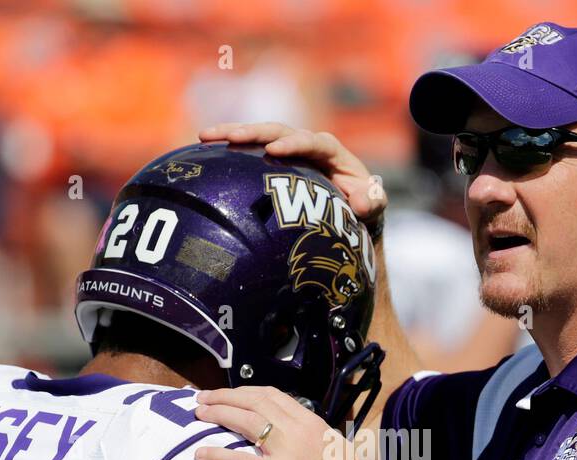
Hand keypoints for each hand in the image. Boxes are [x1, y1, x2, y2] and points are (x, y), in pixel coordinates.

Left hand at [192, 386, 384, 459]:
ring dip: (218, 415)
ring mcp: (290, 451)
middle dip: (224, 397)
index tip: (227, 394)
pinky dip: (218, 455)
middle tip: (202, 399)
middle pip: (255, 401)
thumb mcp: (333, 451)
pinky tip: (200, 455)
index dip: (245, 392)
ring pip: (247, 422)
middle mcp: (300, 430)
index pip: (273, 395)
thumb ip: (312, 440)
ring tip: (198, 416)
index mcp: (312, 422)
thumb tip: (295, 439)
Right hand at [196, 122, 386, 230]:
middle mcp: (307, 146)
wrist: (347, 212)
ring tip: (205, 135)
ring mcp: (287, 153)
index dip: (294, 143)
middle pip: (279, 131)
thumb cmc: (362, 208)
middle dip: (255, 132)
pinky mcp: (272, 164)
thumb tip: (361, 201)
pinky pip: (249, 153)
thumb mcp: (373, 207)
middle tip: (231, 137)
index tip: (274, 150)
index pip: (313, 141)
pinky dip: (229, 151)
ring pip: (259, 137)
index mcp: (331, 152)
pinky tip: (202, 150)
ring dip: (233, 134)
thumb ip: (372, 202)